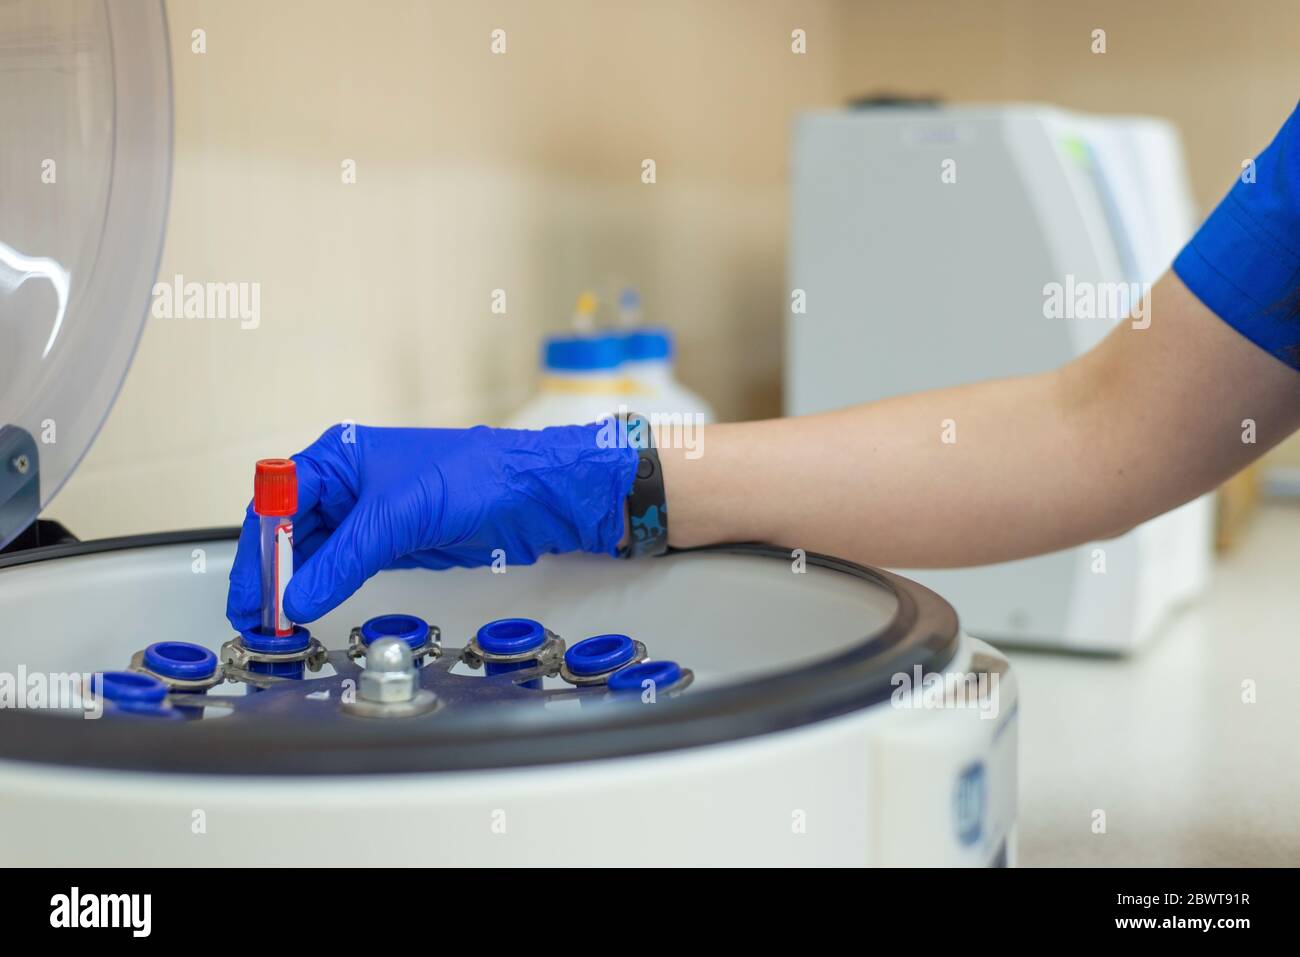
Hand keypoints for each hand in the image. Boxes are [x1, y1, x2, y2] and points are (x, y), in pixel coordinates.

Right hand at [225, 422, 635, 629]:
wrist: (531, 496)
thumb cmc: (475, 476)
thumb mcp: (399, 515)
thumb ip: (345, 559)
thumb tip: (298, 597)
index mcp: (339, 456)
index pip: (276, 501)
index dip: (257, 547)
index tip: (251, 590)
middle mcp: (346, 484)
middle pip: (287, 531)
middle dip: (269, 573)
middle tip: (257, 618)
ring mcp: (367, 517)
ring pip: (313, 554)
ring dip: (294, 587)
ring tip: (278, 624)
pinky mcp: (389, 544)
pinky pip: (342, 568)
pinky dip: (323, 589)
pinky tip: (311, 610)